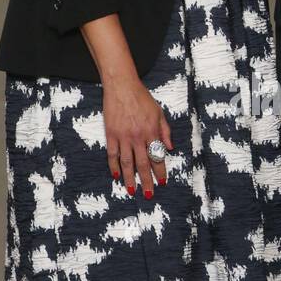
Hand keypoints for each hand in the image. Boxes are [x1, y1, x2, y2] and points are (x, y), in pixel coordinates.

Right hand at [103, 75, 172, 197]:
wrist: (121, 86)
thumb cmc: (142, 98)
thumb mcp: (159, 112)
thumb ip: (164, 131)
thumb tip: (169, 148)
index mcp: (152, 132)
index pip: (157, 156)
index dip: (160, 171)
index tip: (162, 182)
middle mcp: (138, 136)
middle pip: (143, 163)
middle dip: (147, 181)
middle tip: (148, 194)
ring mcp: (123, 136)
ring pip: (127, 162)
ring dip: (130, 178)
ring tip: (132, 190)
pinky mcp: (111, 134)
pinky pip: (112, 154)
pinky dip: (114, 166)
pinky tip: (116, 175)